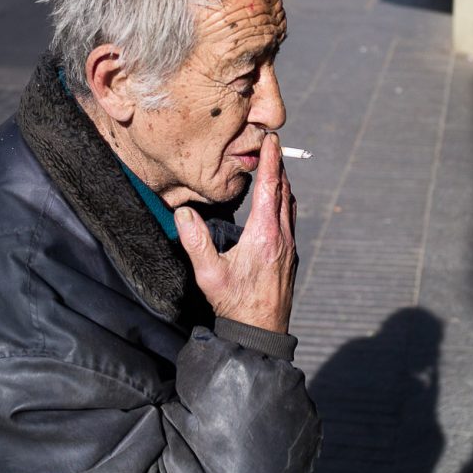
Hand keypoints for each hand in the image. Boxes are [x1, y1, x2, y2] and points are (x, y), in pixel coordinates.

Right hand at [175, 134, 297, 333]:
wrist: (261, 332)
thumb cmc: (235, 303)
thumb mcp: (209, 274)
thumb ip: (196, 242)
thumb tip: (183, 212)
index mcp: (264, 234)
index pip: (271, 187)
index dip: (272, 161)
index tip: (273, 140)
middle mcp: (282, 236)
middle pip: (284, 191)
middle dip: (279, 166)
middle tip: (273, 145)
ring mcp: (289, 247)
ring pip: (290, 206)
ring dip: (284, 184)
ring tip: (275, 167)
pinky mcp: (290, 257)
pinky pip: (290, 220)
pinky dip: (285, 202)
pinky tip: (277, 204)